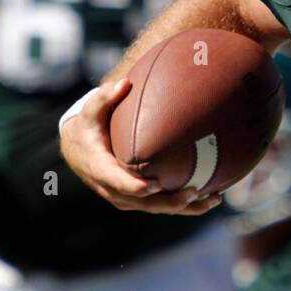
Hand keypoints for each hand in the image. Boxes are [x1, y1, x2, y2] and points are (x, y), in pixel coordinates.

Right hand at [59, 79, 221, 215]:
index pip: (119, 182)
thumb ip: (105, 97)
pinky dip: (186, 206)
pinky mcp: (138, 201)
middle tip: (194, 192)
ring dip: (186, 207)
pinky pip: (162, 206)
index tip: (155, 184)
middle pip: (144, 202)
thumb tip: (124, 83)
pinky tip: (210, 199)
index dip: (136, 186)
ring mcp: (126, 199)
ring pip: (157, 208)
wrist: (78, 150)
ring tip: (213, 199)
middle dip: (170, 201)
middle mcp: (113, 189)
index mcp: (100, 169)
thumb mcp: (91, 110)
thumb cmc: (89, 126)